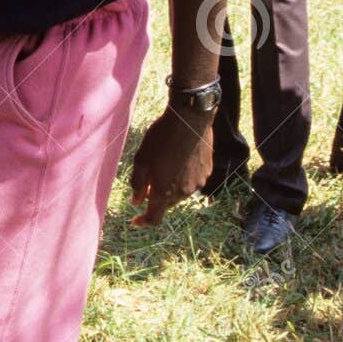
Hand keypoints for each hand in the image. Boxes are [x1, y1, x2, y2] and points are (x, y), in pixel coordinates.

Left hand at [129, 106, 212, 226]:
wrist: (189, 119)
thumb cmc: (160, 138)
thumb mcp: (141, 160)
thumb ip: (137, 184)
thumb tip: (136, 202)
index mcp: (164, 192)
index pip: (154, 218)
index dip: (144, 221)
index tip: (135, 221)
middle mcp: (183, 193)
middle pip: (167, 203)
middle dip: (156, 197)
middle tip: (147, 180)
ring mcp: (198, 183)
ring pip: (179, 192)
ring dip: (170, 185)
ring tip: (164, 162)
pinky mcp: (207, 172)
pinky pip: (192, 180)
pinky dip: (182, 175)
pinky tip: (178, 157)